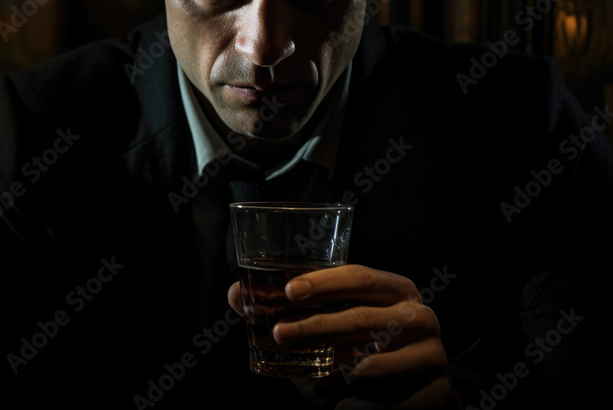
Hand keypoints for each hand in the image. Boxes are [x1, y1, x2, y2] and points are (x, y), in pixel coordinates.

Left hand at [228, 264, 462, 408]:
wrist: (409, 398)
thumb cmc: (363, 351)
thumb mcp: (327, 327)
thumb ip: (286, 309)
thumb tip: (236, 295)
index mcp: (394, 289)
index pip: (359, 276)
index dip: (324, 282)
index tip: (289, 291)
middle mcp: (419, 315)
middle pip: (362, 316)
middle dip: (316, 324)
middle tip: (281, 332)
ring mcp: (432, 352)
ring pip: (372, 359)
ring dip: (333, 365)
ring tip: (310, 372)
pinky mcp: (436, 389)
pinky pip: (386, 393)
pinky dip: (356, 393)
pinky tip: (338, 391)